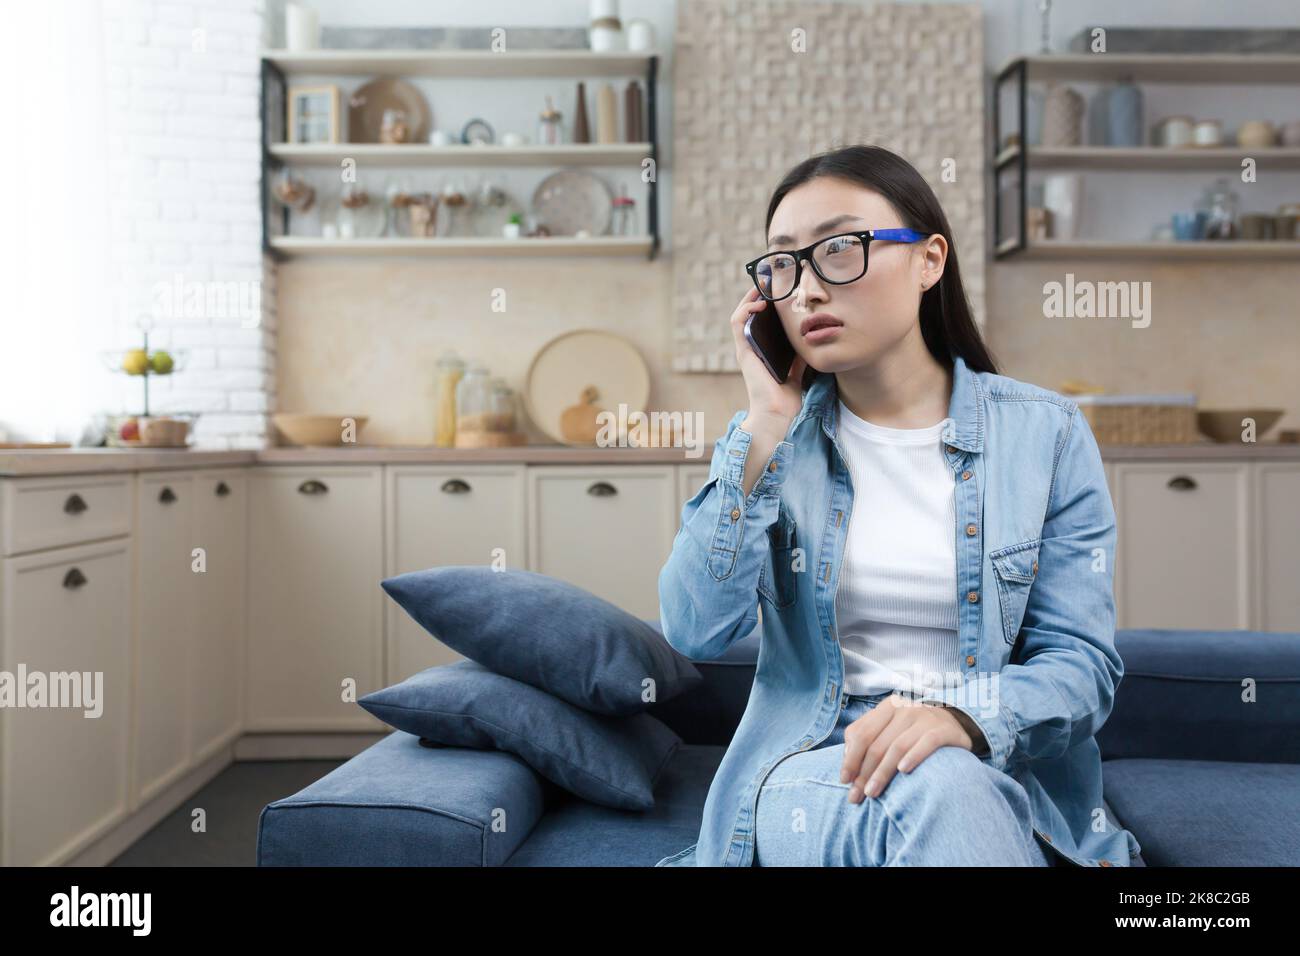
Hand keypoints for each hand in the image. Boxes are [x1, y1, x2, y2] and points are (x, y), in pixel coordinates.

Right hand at [728, 285, 807, 425]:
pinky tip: (758, 301)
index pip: (759, 322)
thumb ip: (799, 357)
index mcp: (762, 352)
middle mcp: (751, 348)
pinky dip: (745, 309)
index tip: (777, 289)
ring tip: (761, 284)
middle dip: (756, 295)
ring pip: (740, 315)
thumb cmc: (786, 399)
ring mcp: (745, 349)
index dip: (765, 304)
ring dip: (748, 297)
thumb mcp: (797, 371)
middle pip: (749, 314)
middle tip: (769, 279)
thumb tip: (809, 342)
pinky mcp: (744, 352)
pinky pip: (738, 324)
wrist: (777, 414)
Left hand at [839, 695, 979, 803]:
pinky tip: (903, 771)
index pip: (861, 734)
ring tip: (872, 793)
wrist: (954, 723)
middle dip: (863, 773)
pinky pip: (927, 743)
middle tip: (856, 796)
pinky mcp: (943, 730)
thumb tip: (846, 763)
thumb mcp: (888, 728)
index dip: (850, 758)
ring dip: (882, 772)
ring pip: (897, 747)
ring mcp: (924, 717)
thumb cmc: (913, 731)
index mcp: (886, 708)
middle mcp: (904, 709)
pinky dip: (914, 756)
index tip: (844, 781)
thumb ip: (866, 739)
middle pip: (877, 744)